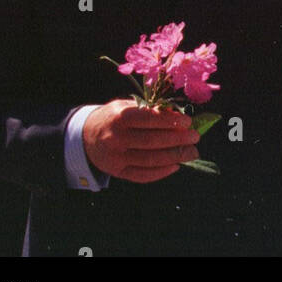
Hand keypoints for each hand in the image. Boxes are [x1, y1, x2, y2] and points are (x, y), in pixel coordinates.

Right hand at [82, 100, 200, 182]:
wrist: (86, 136)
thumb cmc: (114, 117)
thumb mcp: (127, 106)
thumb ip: (150, 110)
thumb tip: (179, 116)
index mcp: (119, 117)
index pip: (149, 119)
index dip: (171, 121)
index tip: (188, 122)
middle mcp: (116, 138)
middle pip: (152, 141)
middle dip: (178, 140)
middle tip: (195, 137)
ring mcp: (116, 157)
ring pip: (150, 160)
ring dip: (175, 157)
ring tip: (192, 152)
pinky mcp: (117, 172)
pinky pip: (142, 175)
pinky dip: (161, 172)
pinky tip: (175, 165)